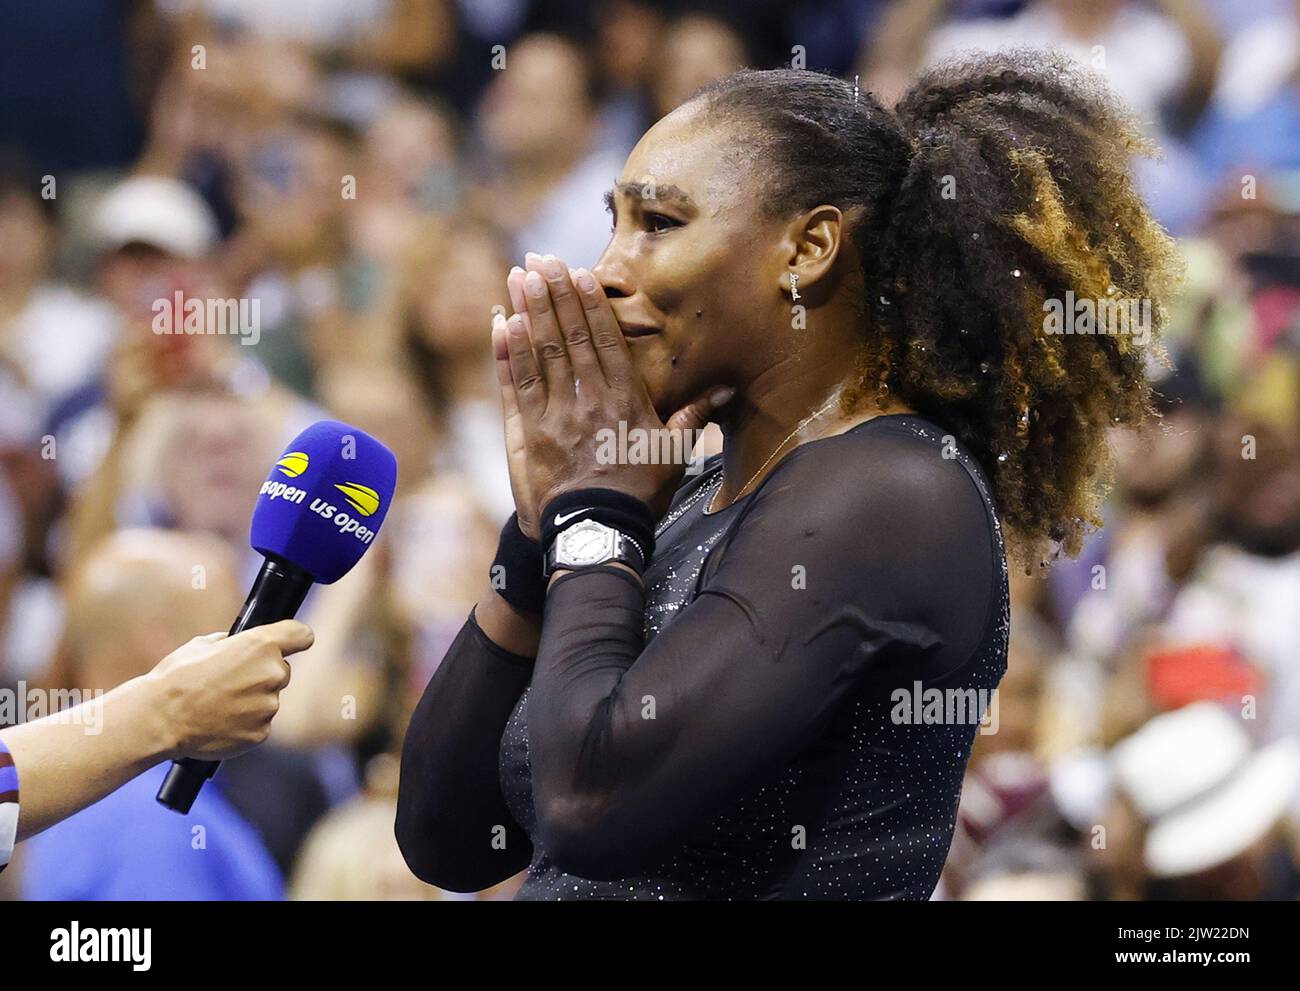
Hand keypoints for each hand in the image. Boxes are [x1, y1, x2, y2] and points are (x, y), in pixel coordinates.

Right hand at [146, 620, 314, 760]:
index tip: (294, 641)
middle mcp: (272, 673)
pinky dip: (244, 724)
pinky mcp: (261, 732)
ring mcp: (269, 706)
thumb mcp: (203, 644)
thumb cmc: (176, 677)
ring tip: (218, 705)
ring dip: (252, 701)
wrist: (159, 718)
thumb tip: (241, 644)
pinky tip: (220, 722)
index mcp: (261, 645)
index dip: (296, 638)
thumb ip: (234, 643)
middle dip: (262, 674)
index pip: (301, 635)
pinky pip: (259, 724)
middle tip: (231, 682)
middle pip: (282, 670)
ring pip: (269, 699)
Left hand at [495, 253, 732, 520]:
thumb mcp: (674, 456)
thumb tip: (725, 389)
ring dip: (530, 311)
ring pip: (542, 352)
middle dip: (555, 293)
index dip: (589, 303)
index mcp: (625, 400)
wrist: (598, 530)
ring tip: (521, 276)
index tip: (578, 272)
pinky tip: (505, 323)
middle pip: (570, 336)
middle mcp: (589, 399)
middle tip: (542, 259)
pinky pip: (517, 384)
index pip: (605, 341)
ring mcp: (557, 413)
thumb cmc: (639, 494)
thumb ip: (692, 417)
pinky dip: (510, 352)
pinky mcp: (531, 431)